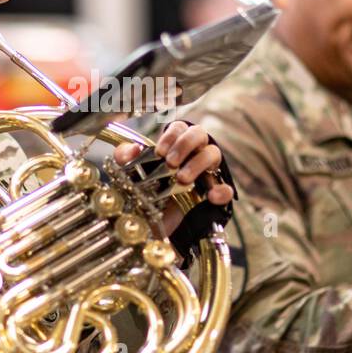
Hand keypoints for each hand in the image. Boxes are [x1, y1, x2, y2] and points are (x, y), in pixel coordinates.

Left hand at [113, 121, 233, 236]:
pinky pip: (226, 188)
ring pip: (213, 154)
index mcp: (174, 146)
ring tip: (182, 178)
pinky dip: (221, 190)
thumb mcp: (130, 175)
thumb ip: (126, 158)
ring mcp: (206, 172)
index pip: (179, 128)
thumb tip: (133, 149)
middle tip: (170, 163)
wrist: (152, 224)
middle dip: (184, 145)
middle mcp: (192, 154)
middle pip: (199, 134)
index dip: (171, 136)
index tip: (159, 152)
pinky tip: (211, 196)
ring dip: (198, 163)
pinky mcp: (213, 194)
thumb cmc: (145, 191)